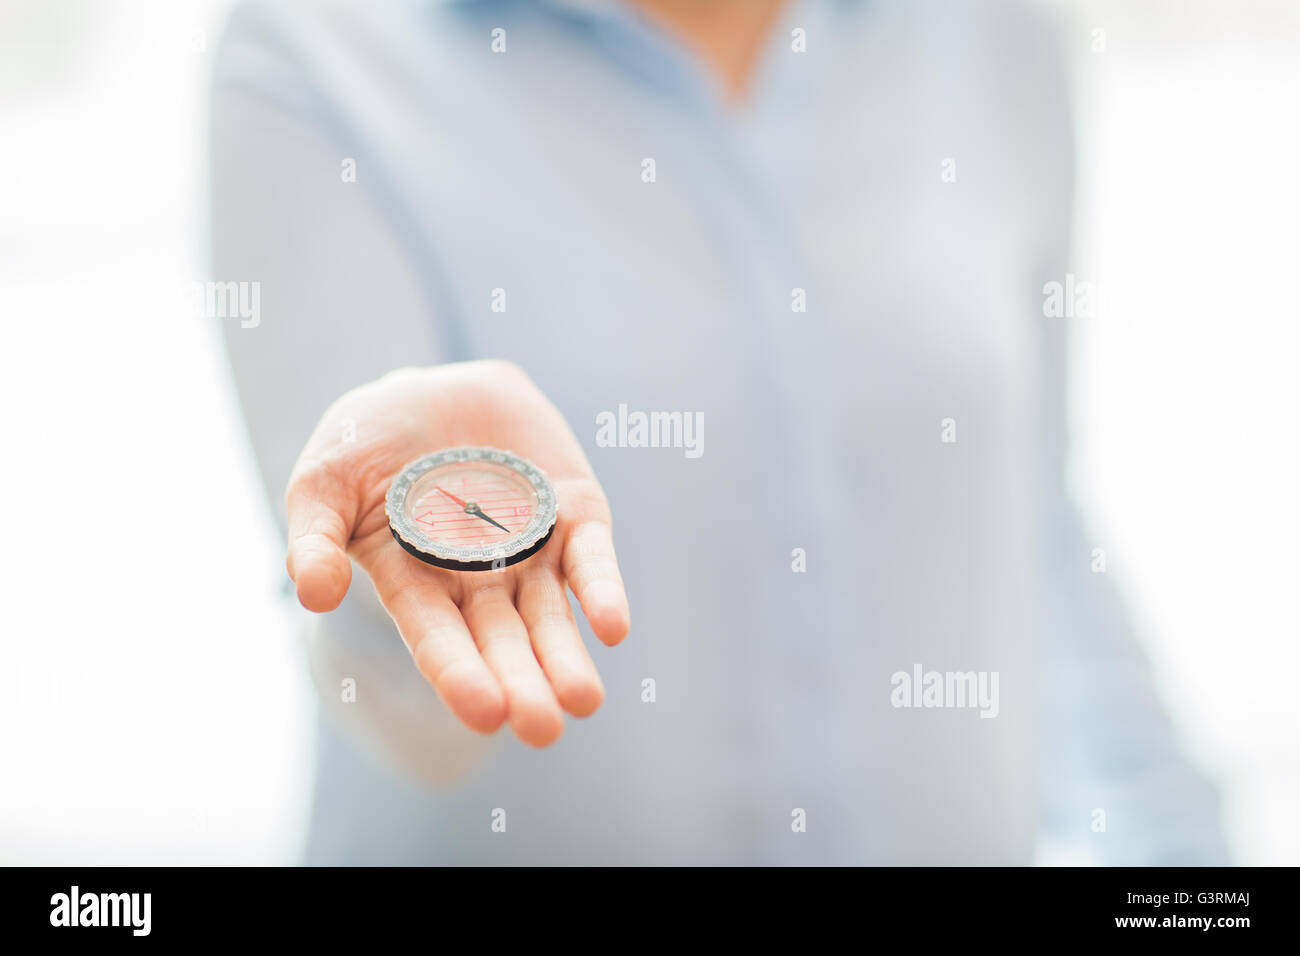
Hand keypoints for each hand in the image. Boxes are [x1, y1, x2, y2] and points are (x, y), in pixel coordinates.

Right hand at [285, 360, 629, 746]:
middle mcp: (478, 580)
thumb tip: (313, 594)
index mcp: (416, 583)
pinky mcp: (572, 514)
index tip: (485, 714)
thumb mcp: (324, 483)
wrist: (434, 389)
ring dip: (567, 655)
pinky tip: (613, 627)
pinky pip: (591, 557)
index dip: (461, 673)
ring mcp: (531, 550)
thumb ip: (315, 538)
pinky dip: (603, 589)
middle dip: (523, 681)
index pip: (439, 638)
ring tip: (584, 700)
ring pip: (551, 613)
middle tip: (542, 727)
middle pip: (503, 638)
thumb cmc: (367, 443)